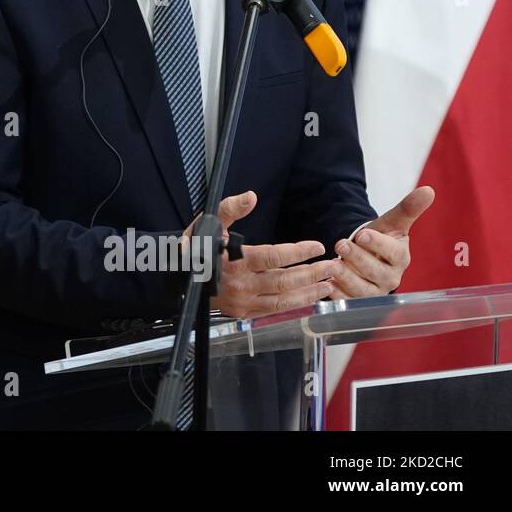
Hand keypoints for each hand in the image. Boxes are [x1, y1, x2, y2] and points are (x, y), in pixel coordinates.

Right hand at [181, 191, 342, 318]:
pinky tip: (308, 297)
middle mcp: (240, 284)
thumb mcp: (207, 224)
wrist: (178, 279)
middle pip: (285, 280)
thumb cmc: (194, 250)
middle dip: (312, 273)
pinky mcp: (243, 313)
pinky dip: (294, 305)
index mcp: (233, 261)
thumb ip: (230, 209)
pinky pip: (274, 311)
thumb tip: (251, 197)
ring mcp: (243, 302)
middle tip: (333, 266)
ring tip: (328, 284)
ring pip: (283, 300)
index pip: (273, 256)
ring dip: (309, 292)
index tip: (316, 246)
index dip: (298, 252)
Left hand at [328, 186, 433, 299]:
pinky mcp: (357, 301)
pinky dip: (337, 295)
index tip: (363, 234)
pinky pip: (347, 301)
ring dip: (346, 278)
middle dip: (358, 259)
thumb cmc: (379, 238)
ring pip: (361, 290)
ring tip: (331, 265)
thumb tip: (429, 190)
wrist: (364, 255)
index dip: (378, 244)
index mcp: (400, 257)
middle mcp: (390, 277)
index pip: (393, 252)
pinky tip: (326, 285)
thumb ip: (407, 208)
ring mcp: (374, 292)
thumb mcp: (391, 222)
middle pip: (376, 272)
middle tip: (341, 245)